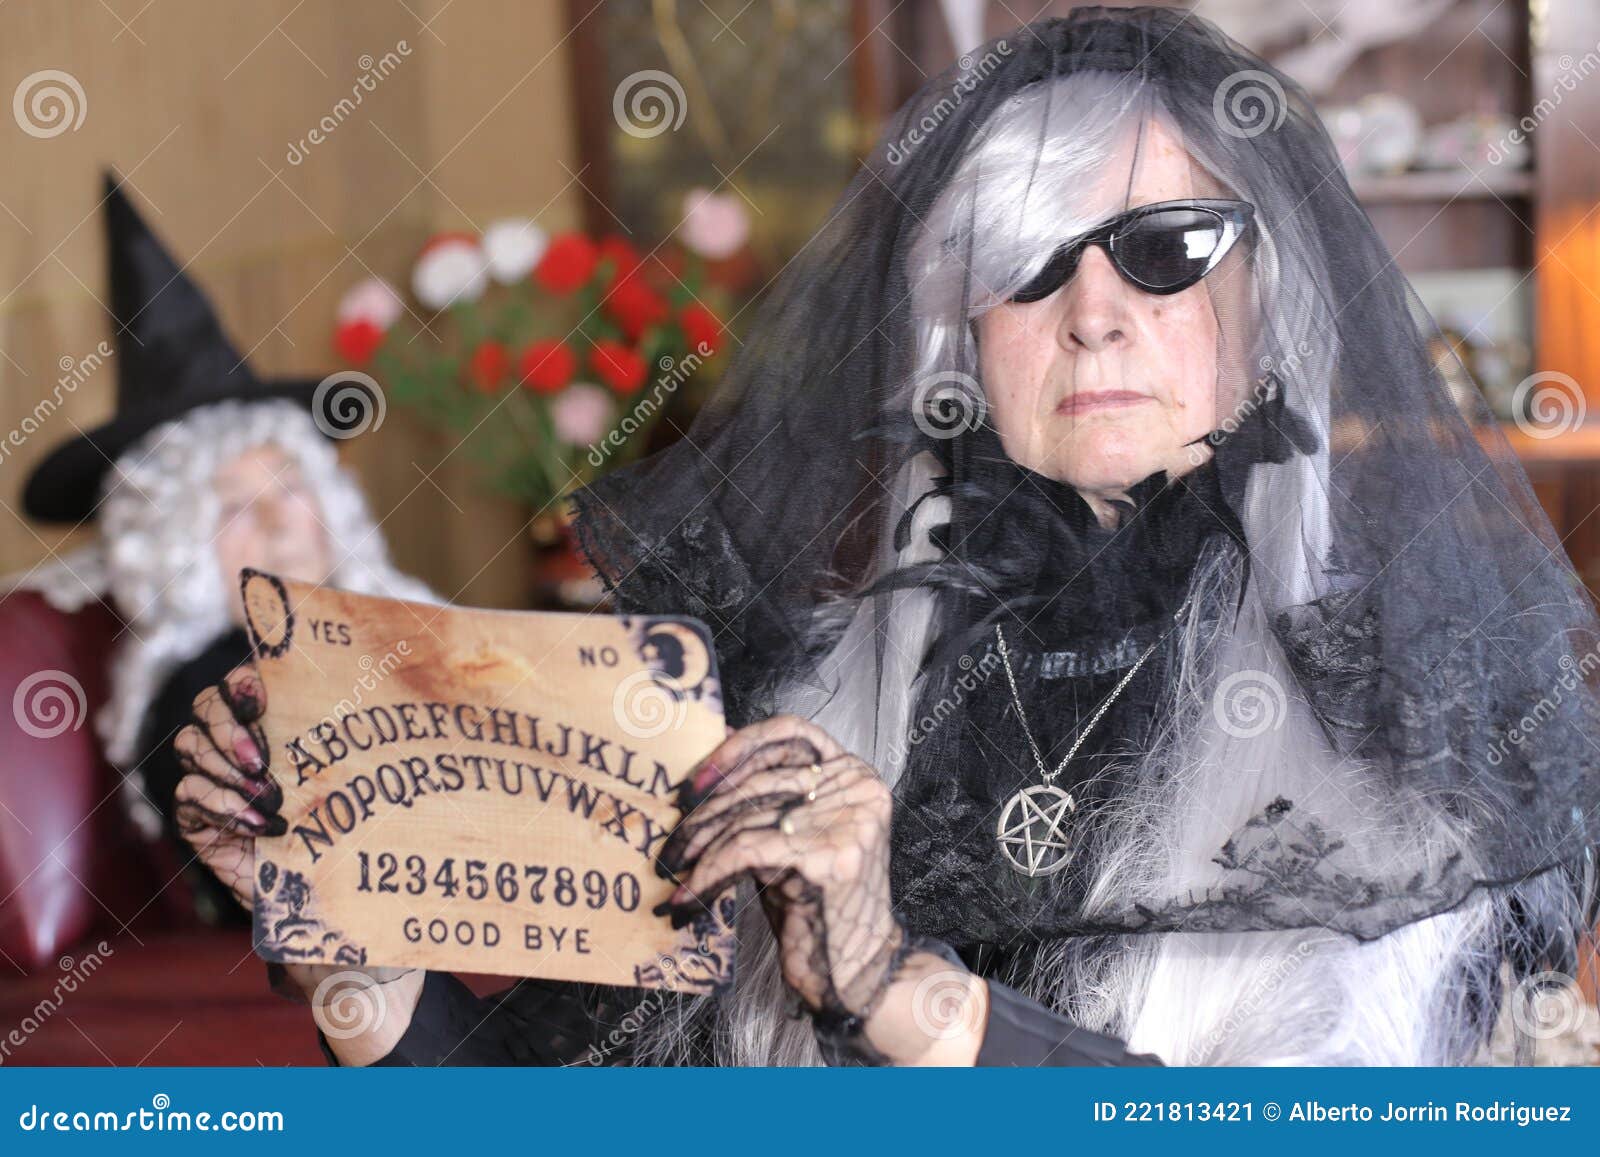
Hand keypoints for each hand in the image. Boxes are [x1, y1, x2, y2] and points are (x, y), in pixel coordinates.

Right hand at [172, 663, 420, 1062]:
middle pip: (206, 706)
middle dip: (226, 725)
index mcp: (280, 719)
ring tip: (266, 792)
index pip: (243, 679)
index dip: (243, 681)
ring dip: (223, 765)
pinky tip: (258, 824)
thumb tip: (409, 684)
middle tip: (260, 757)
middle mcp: (243, 743)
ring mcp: (219, 779)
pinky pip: (189, 796)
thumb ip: (372, 733)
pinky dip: (220, 804)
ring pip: (191, 746)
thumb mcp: (371, 779)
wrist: (340, 897)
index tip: (262, 697)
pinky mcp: (202, 818)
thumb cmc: (364, 828)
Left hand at [655, 714, 985, 1063]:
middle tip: (670, 841)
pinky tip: (688, 898)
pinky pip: (746, 851)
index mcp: (854, 776)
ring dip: (698, 847)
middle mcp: (857, 790)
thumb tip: (708, 765)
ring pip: (748, 816)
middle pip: (761, 778)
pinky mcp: (827, 857)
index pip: (792, 733)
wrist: (854, 971)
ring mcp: (846, 821)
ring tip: (672, 872)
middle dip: (706, 810)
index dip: (739, 747)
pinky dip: (708, 874)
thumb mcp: (791, 839)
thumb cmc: (816, 907)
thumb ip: (765, 801)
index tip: (697, 779)